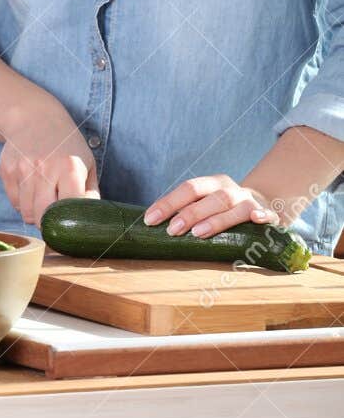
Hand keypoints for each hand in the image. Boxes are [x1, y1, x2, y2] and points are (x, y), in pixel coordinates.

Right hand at [0, 94, 99, 226]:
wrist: (34, 117)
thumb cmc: (66, 144)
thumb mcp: (87, 162)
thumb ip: (90, 193)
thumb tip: (88, 220)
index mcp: (69, 167)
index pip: (68, 210)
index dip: (69, 221)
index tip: (70, 222)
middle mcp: (44, 168)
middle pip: (43, 216)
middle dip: (50, 222)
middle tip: (55, 216)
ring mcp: (22, 169)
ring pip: (26, 212)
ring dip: (35, 213)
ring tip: (43, 199)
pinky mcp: (6, 170)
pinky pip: (14, 202)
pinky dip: (22, 203)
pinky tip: (30, 189)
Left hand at [144, 176, 277, 238]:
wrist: (263, 204)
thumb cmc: (223, 210)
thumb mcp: (205, 204)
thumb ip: (186, 211)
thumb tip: (152, 226)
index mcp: (211, 184)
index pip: (188, 188)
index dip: (169, 203)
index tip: (150, 220)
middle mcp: (230, 190)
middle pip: (210, 198)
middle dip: (189, 213)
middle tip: (172, 230)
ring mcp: (249, 201)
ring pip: (234, 207)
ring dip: (216, 220)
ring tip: (198, 233)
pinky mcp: (267, 214)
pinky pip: (266, 213)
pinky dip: (262, 215)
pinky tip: (257, 220)